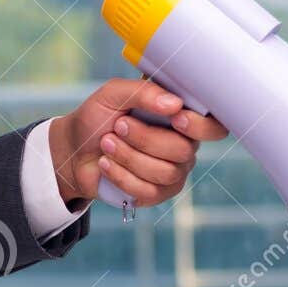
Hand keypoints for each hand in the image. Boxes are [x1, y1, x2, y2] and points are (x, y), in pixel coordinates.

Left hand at [51, 78, 229, 207]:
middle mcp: (183, 146)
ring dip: (128, 156)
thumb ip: (143, 92)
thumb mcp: (114, 94)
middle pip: (182, 151)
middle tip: (118, 126)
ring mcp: (172, 172)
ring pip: (164, 172)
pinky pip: (148, 191)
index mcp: (180, 117)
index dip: (201, 126)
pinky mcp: (156, 194)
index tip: (176, 118)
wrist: (73, 149)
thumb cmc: (98, 117)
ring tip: (107, 144)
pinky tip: (106, 164)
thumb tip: (175, 104)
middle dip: (144, 138)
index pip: (214, 126)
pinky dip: (121, 176)